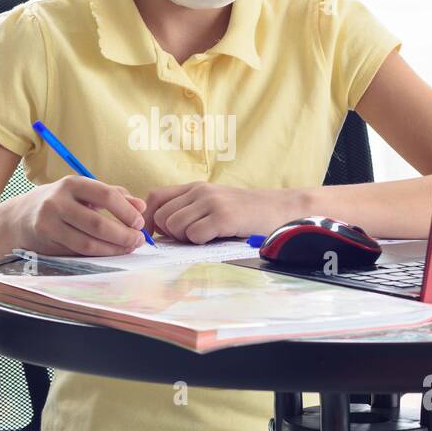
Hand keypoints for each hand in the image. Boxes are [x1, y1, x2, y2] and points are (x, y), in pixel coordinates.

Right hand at [8, 176, 146, 255]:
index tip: (139, 223)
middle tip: (138, 241)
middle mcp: (58, 201)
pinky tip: (110, 252)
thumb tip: (141, 206)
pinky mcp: (47, 241)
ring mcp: (50, 222)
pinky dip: (98, 254)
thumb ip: (114, 196)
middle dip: (123, 235)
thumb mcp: (84, 192)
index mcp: (73, 183)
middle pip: (97, 223)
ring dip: (113, 248)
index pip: (106, 195)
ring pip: (88, 243)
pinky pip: (78, 252)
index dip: (126, 211)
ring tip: (128, 248)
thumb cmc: (62, 202)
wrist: (21, 216)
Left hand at [143, 182, 299, 243]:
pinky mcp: (223, 217)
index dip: (148, 219)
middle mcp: (200, 190)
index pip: (155, 198)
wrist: (283, 209)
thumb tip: (157, 233)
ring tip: (208, 237)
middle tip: (194, 238)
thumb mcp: (215, 204)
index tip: (154, 237)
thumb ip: (189, 210)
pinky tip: (218, 238)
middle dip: (171, 234)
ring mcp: (212, 202)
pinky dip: (202, 243)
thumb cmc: (247, 214)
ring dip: (187, 239)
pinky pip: (194, 236)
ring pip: (174, 226)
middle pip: (161, 217)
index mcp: (195, 187)